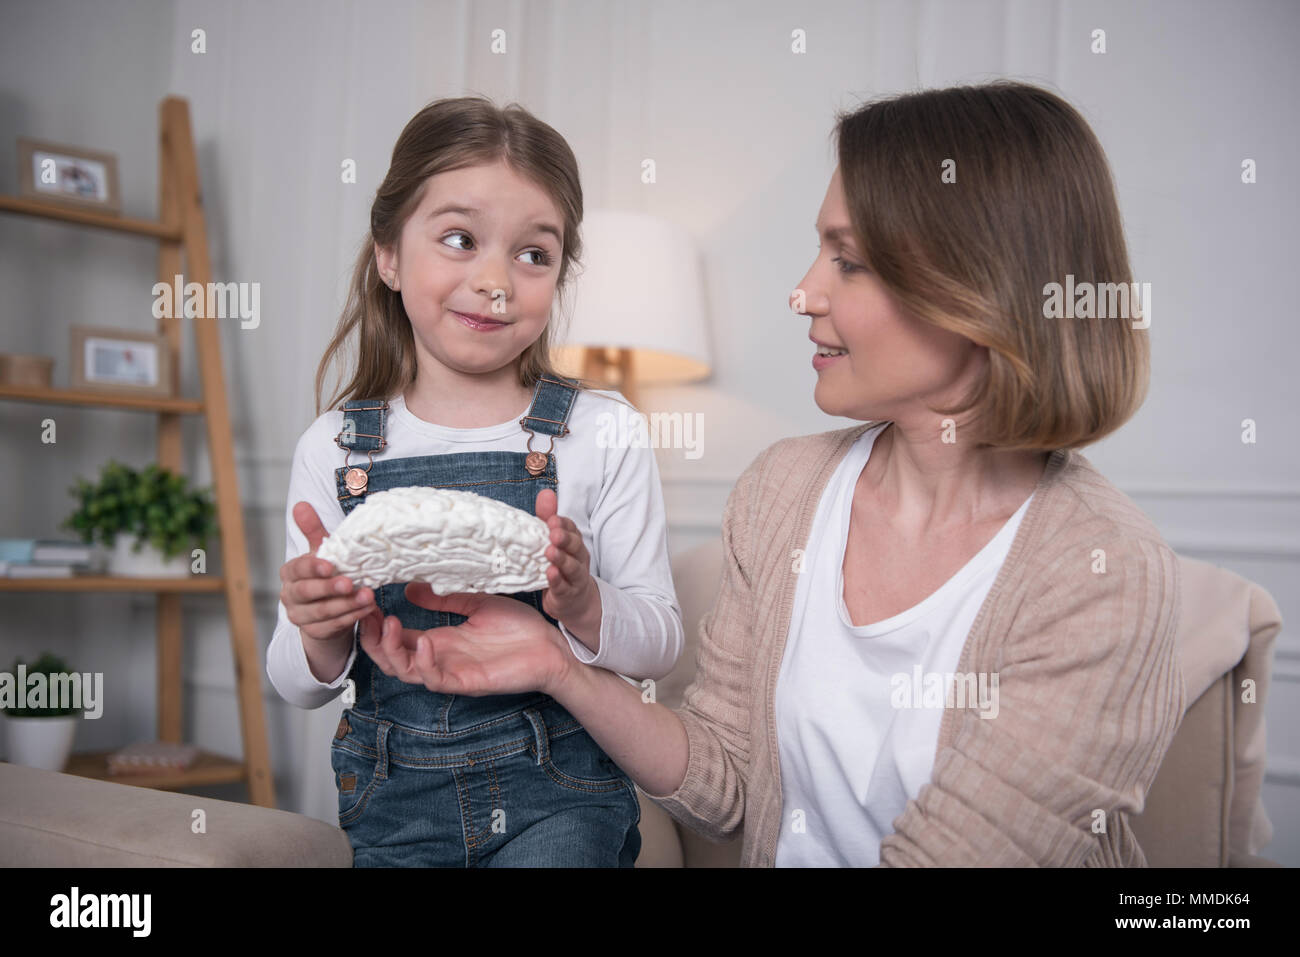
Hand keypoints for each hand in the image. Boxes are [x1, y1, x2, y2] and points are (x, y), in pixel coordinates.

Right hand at [279, 501, 377, 641]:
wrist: (327, 607)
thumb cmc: (325, 573)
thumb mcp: (321, 551)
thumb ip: (312, 530)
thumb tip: (301, 504)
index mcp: (290, 573)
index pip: (297, 569)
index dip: (312, 567)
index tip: (330, 565)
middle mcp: (290, 596)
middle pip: (306, 592)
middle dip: (329, 588)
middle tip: (350, 583)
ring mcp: (300, 616)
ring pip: (322, 612)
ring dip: (346, 604)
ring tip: (368, 596)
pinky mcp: (314, 632)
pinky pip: (333, 626)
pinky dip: (351, 617)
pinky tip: (367, 609)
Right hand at [356, 584, 572, 697]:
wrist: (552, 647)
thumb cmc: (519, 627)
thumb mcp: (478, 603)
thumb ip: (446, 598)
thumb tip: (411, 587)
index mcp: (442, 640)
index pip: (397, 638)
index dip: (377, 624)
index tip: (366, 601)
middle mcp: (441, 658)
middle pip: (391, 658)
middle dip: (373, 639)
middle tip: (366, 613)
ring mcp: (452, 672)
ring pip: (405, 672)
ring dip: (391, 650)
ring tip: (389, 623)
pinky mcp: (467, 682)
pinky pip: (435, 679)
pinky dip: (423, 663)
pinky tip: (423, 640)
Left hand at [534, 488, 599, 627]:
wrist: (574, 601)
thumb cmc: (560, 567)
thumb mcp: (553, 542)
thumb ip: (548, 518)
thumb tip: (546, 493)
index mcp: (574, 543)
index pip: (572, 529)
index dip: (564, 524)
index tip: (552, 519)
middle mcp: (578, 558)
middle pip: (575, 546)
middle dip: (565, 538)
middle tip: (553, 533)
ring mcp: (575, 577)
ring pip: (572, 567)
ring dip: (561, 559)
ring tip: (550, 552)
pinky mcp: (567, 594)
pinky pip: (564, 587)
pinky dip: (557, 580)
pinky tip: (550, 574)